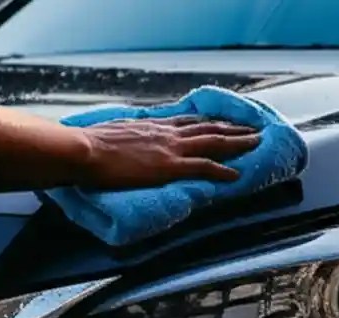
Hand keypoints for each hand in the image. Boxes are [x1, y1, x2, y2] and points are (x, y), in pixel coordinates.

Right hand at [77, 116, 261, 189]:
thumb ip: (125, 138)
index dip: (209, 121)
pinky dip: (222, 171)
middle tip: (253, 129)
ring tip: (257, 143)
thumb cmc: (88, 146)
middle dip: (233, 128)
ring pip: (213, 142)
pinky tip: (237, 175)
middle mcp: (166, 133)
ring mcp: (170, 149)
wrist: (82, 150)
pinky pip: (203, 167)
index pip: (188, 121)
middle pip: (208, 127)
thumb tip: (123, 144)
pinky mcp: (169, 167)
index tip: (223, 121)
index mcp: (151, 125)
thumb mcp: (111, 134)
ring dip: (238, 142)